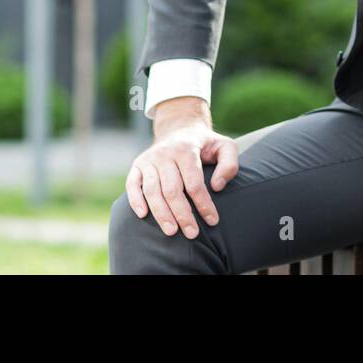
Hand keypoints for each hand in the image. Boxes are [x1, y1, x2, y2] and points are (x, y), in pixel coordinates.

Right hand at [124, 97, 238, 237]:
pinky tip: (143, 215)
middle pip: (172, 189)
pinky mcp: (137, 165)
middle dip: (182, 214)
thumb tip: (217, 186)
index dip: (203, 203)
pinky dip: (135, 200)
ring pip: (152, 190)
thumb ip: (229, 164)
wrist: (180, 129)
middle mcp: (164, 153)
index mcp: (186, 148)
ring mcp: (149, 159)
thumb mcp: (225, 147)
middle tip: (192, 234)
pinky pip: (132, 184)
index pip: (194, 182)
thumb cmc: (206, 144)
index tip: (212, 221)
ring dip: (161, 213)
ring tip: (172, 231)